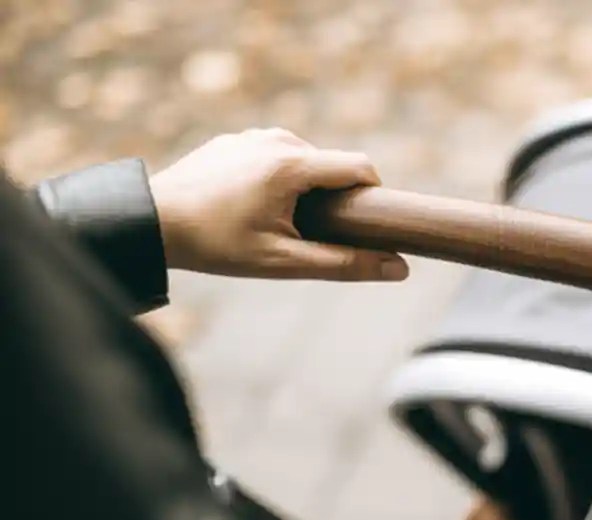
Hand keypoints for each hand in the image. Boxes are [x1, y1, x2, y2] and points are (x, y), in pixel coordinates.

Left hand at [148, 128, 408, 281]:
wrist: (150, 223)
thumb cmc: (216, 245)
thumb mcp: (284, 262)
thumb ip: (345, 264)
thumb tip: (399, 269)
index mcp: (293, 164)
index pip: (360, 167)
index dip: (374, 194)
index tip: (369, 222)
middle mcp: (277, 140)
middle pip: (331, 166)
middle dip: (333, 199)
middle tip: (311, 235)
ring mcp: (252, 136)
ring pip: (304, 160)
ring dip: (305, 189)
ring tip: (275, 223)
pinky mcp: (233, 140)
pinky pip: (273, 156)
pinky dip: (277, 180)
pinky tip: (250, 208)